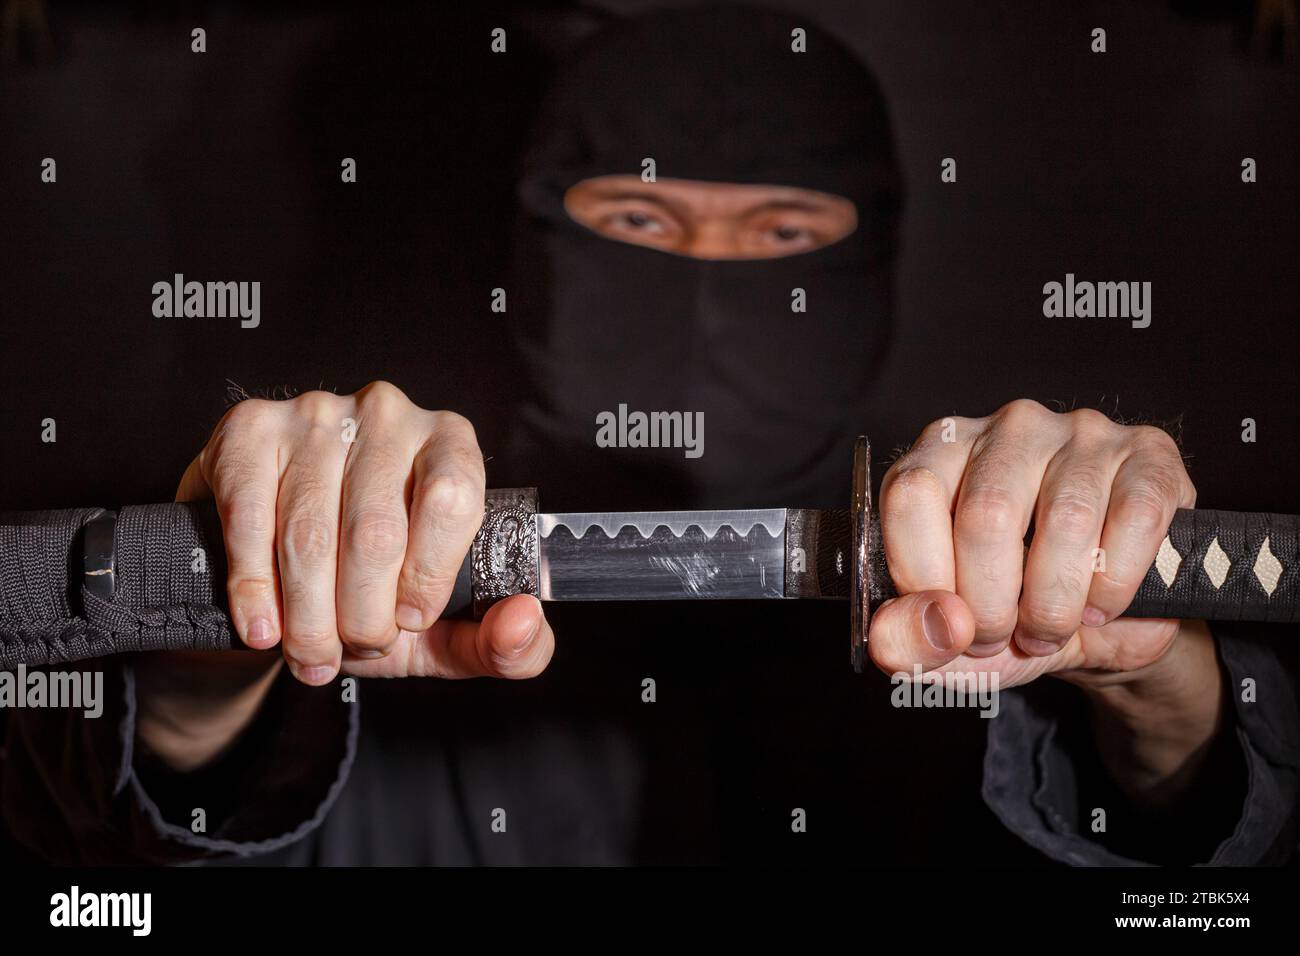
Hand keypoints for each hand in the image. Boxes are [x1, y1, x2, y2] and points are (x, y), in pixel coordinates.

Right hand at [175, 381, 554, 685]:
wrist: (283, 569)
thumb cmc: (376, 591)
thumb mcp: (446, 629)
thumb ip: (504, 642)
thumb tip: (524, 619)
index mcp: (451, 444)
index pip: (451, 500)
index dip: (428, 574)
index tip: (409, 620)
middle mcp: (389, 415)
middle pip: (376, 530)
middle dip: (362, 613)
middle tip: (355, 648)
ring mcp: (317, 415)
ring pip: (310, 533)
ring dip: (308, 615)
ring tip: (311, 654)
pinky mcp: (251, 430)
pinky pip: (250, 518)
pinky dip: (255, 588)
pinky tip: (263, 628)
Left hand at [868, 399, 1196, 687]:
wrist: (1102, 623)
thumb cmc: (1011, 612)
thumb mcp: (949, 640)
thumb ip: (910, 640)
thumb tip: (932, 627)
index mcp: (941, 453)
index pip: (911, 493)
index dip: (924, 573)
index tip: (946, 624)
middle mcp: (1008, 429)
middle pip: (987, 512)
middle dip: (992, 603)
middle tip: (999, 637)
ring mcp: (1082, 434)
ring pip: (1066, 521)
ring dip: (1056, 604)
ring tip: (1048, 630)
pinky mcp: (1148, 456)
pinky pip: (1134, 520)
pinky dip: (1114, 586)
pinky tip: (1100, 605)